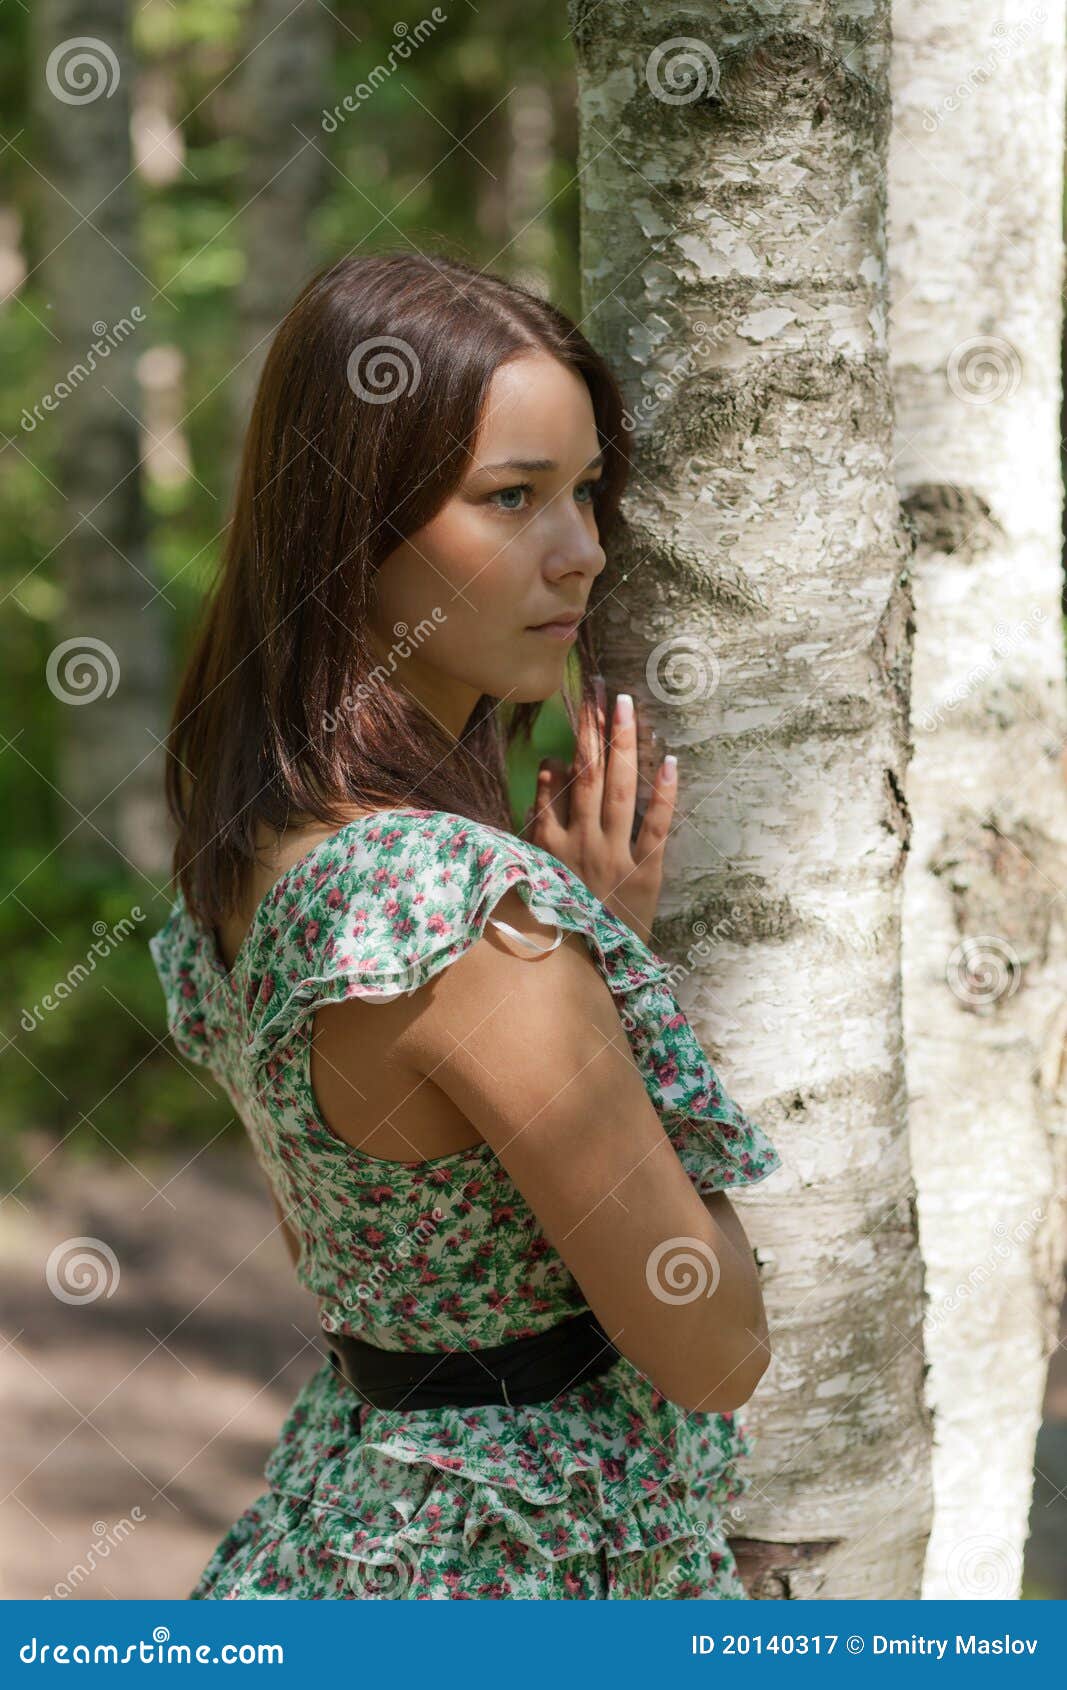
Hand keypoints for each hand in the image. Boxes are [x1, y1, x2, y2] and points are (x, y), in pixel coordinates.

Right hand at [521, 687, 677, 947]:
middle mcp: (582, 845)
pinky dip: (664, 795)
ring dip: (623, 745)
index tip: (577, 703)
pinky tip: (670, 761)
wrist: (592, 973)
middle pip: (588, 774)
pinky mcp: (647, 874)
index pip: (558, 781)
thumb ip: (539, 820)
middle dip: (595, 727)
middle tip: (602, 687)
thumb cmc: (564, 918)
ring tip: (626, 704)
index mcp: (551, 846)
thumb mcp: (539, 871)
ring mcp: (615, 857)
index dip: (569, 741)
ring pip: (619, 790)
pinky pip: (657, 827)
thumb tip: (551, 765)